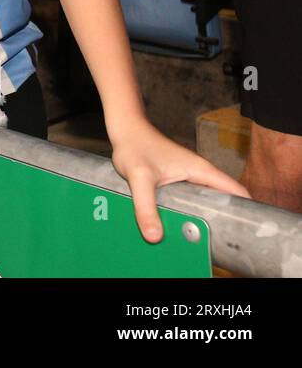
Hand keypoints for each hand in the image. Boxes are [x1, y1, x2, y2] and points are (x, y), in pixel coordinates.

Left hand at [109, 120, 250, 242]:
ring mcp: (190, 177)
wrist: (125, 130)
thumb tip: (154, 236)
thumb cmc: (134, 147)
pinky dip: (194, 211)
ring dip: (209, 216)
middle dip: (227, 219)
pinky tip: (185, 225)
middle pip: (225, 199)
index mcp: (202, 170)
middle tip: (223, 242)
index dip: (248, 211)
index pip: (238, 192)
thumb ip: (146, 207)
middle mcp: (200, 173)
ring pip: (208, 200)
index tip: (248, 231)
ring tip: (206, 239)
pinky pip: (194, 199)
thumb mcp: (139, 178)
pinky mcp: (179, 180)